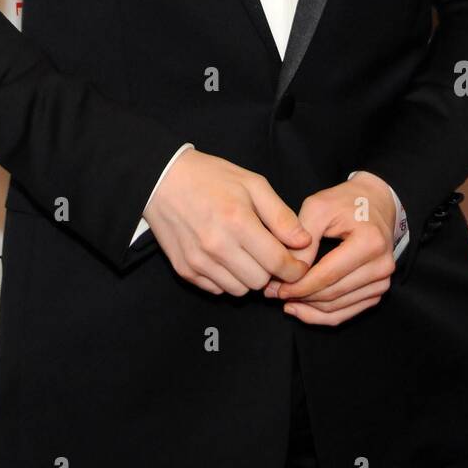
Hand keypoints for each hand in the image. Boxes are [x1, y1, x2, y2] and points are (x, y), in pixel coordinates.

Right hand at [143, 149, 312, 295]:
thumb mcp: (252, 184)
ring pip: (239, 290)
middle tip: (267, 253)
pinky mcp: (185, 270)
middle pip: (260, 282)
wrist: (163, 179)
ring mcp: (198, 261)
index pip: (277, 263)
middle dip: (270, 271)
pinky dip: (227, 279)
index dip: (295, 269)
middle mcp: (217, 246)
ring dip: (249, 277)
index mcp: (238, 221)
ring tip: (245, 253)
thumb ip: (281, 215)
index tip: (298, 265)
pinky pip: (217, 290)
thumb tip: (303, 241)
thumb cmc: (210, 177)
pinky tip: (225, 257)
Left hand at [262, 171, 396, 324]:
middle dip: (300, 297)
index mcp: (370, 243)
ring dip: (309, 309)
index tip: (276, 287)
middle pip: (332, 294)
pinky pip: (347, 312)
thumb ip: (304, 239)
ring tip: (284, 300)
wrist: (374, 202)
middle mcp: (381, 266)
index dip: (299, 285)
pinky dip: (323, 315)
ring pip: (338, 308)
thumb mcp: (319, 207)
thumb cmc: (345, 201)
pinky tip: (302, 309)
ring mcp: (382, 281)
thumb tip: (289, 271)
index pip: (328, 275)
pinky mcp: (377, 290)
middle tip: (273, 293)